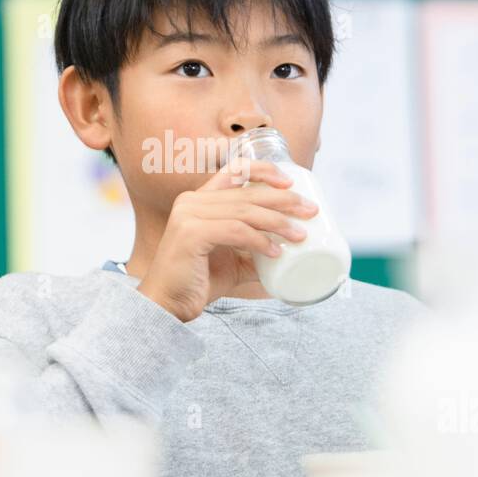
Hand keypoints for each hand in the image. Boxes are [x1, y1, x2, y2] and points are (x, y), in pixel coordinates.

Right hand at [136, 158, 317, 321]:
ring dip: (278, 222)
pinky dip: (259, 241)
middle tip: (310, 211)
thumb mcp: (232, 261)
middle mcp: (191, 201)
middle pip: (247, 192)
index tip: (291, 182)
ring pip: (244, 210)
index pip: (234, 171)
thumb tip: (287, 251)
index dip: (265, 171)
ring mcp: (189, 215)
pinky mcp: (191, 234)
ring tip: (300, 235)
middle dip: (284, 199)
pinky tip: (276, 252)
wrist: (167, 305)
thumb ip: (253, 251)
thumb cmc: (196, 281)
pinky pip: (235, 231)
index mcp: (199, 200)